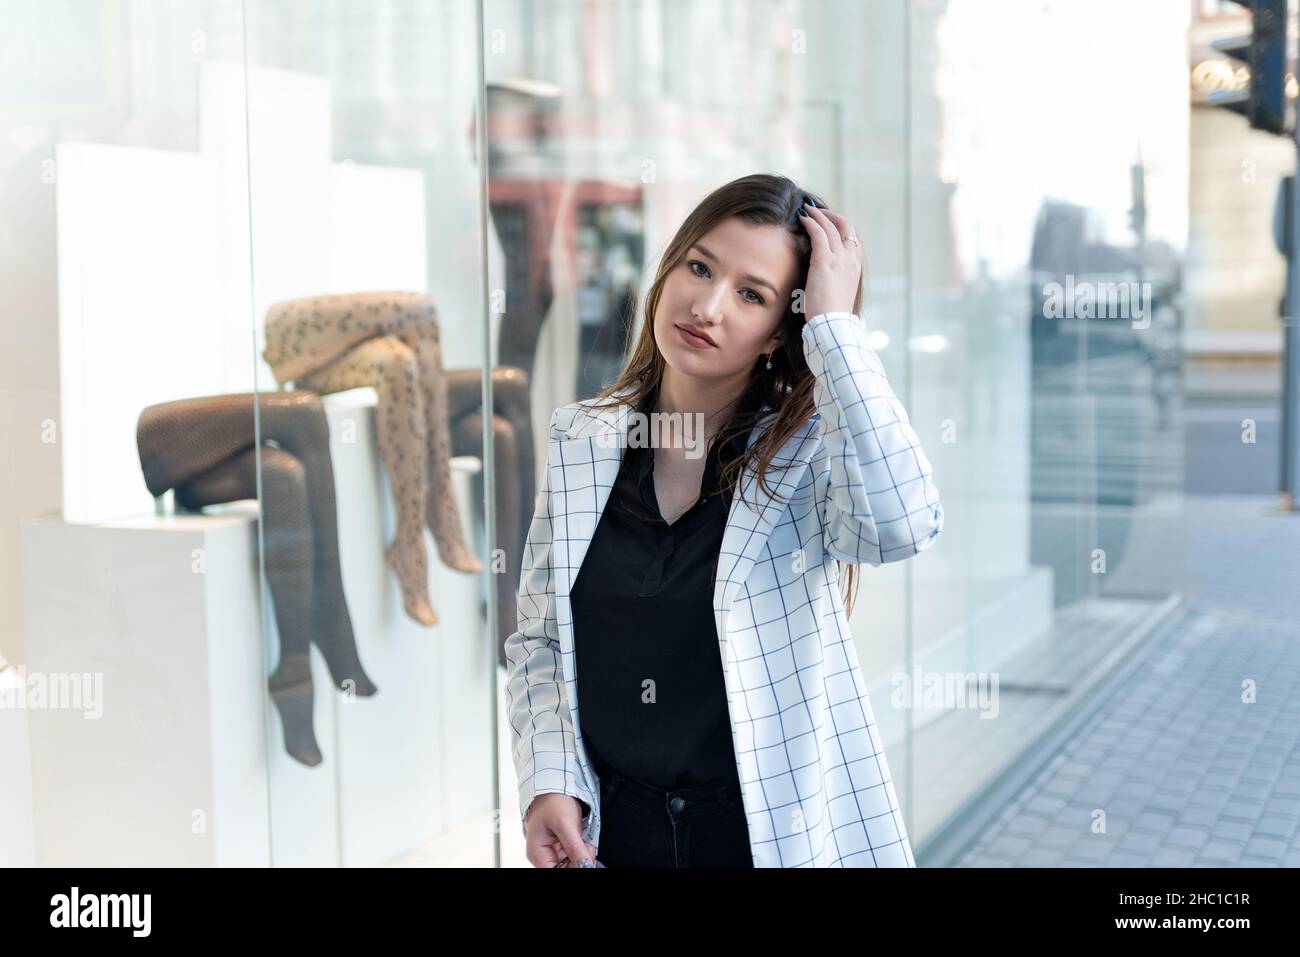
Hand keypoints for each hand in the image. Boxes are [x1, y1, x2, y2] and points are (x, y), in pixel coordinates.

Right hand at [524, 793, 598, 867]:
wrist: (555, 785)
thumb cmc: (551, 800)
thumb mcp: (565, 824)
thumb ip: (575, 848)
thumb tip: (586, 866)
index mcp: (537, 854)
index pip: (554, 873)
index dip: (573, 868)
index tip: (585, 860)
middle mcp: (544, 856)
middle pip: (566, 869)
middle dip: (579, 860)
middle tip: (586, 846)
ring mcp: (554, 851)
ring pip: (574, 863)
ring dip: (582, 854)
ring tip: (582, 839)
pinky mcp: (563, 846)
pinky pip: (576, 855)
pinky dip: (583, 849)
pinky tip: (582, 839)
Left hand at [797, 201, 863, 321]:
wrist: (834, 324)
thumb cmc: (832, 315)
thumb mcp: (838, 294)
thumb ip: (834, 281)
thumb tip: (822, 279)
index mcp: (856, 267)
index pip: (852, 238)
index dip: (841, 225)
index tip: (829, 221)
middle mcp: (851, 259)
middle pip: (845, 226)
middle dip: (831, 215)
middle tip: (817, 209)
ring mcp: (840, 258)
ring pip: (831, 227)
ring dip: (818, 214)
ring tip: (806, 208)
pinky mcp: (825, 261)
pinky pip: (819, 234)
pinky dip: (811, 223)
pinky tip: (802, 218)